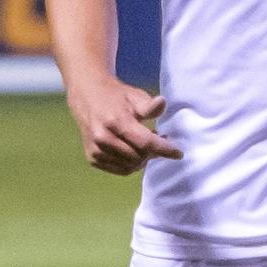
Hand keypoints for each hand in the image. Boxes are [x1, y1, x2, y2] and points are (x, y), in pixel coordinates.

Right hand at [67, 79, 181, 175]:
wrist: (88, 97)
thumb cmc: (117, 96)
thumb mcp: (135, 96)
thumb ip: (149, 106)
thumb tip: (162, 104)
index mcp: (116, 122)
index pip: (145, 143)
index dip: (164, 149)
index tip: (179, 153)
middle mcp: (103, 138)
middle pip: (139, 157)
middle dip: (154, 152)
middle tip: (160, 139)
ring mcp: (96, 150)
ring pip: (131, 166)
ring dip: (144, 159)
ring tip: (147, 144)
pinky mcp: (92, 158)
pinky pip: (120, 169)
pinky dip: (132, 164)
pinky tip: (134, 150)